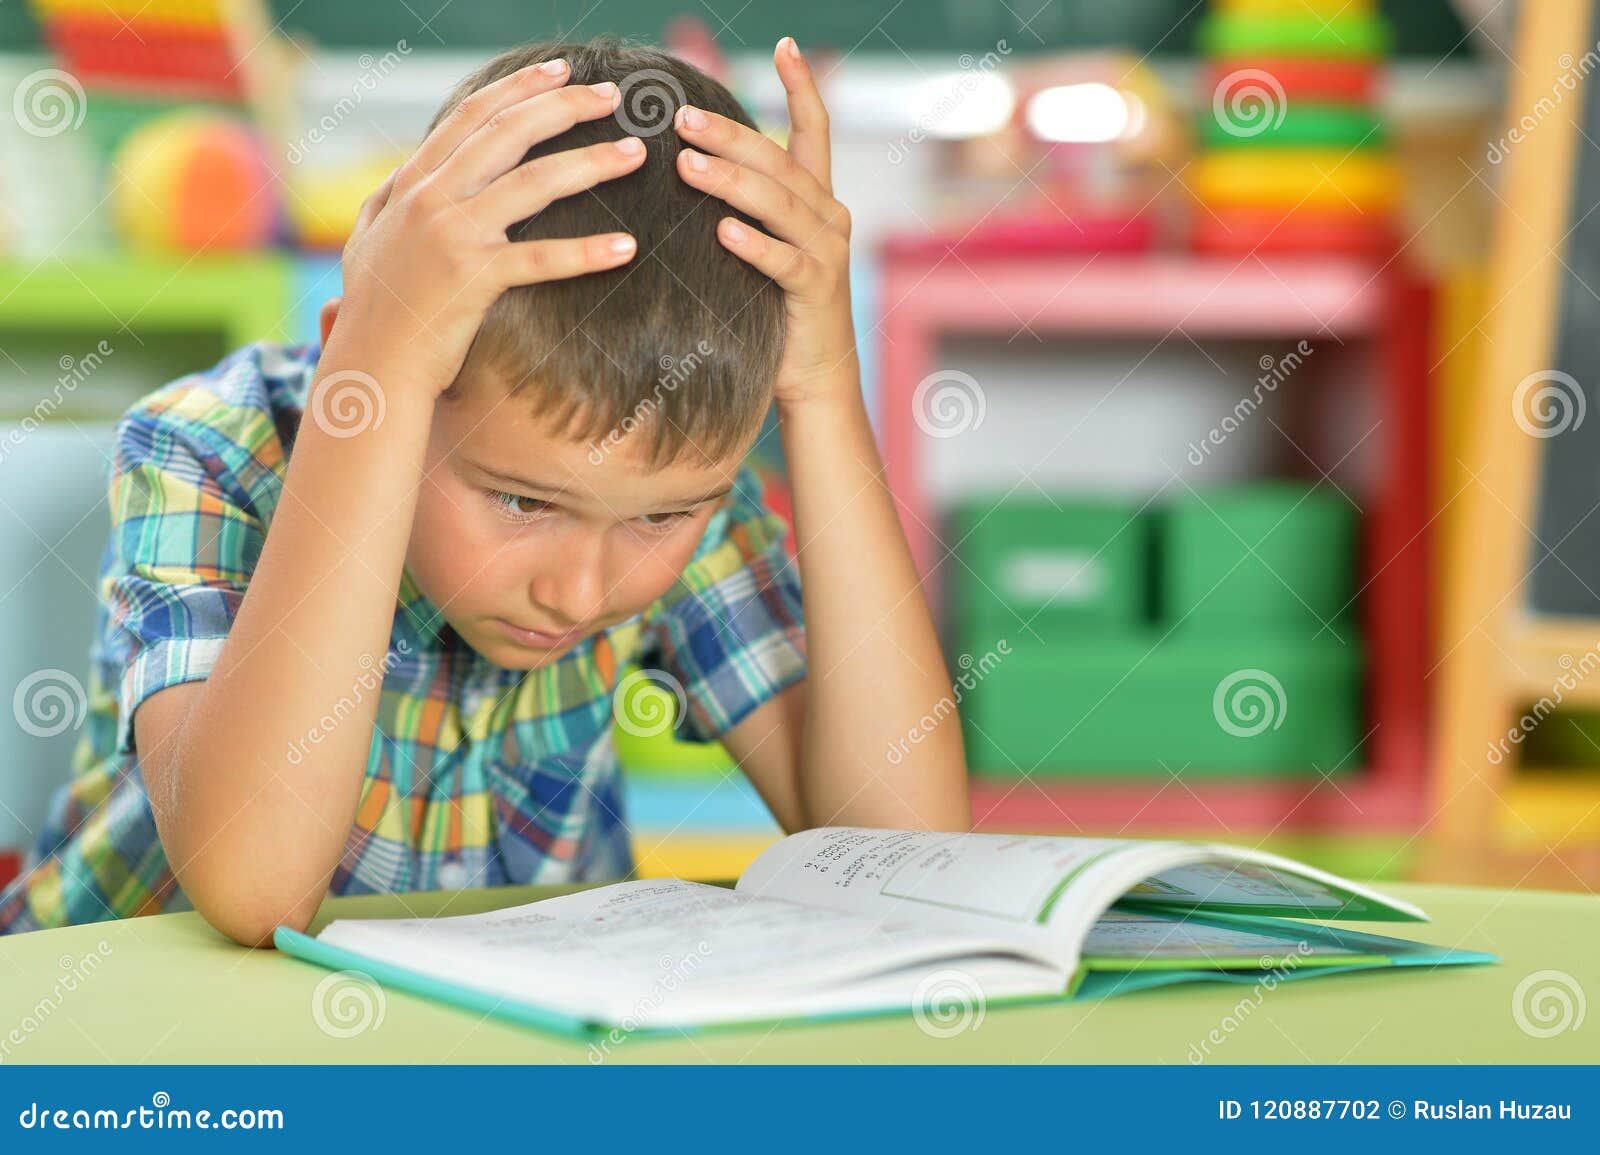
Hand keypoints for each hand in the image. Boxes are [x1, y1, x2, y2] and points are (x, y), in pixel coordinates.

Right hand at [332, 60, 646, 396]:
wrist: (370, 366)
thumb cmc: (374, 312)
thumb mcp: (369, 240)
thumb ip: (391, 201)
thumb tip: (404, 174)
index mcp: (412, 183)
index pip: (471, 116)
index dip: (519, 88)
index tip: (560, 72)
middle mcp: (431, 198)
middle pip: (509, 133)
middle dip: (565, 107)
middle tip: (612, 96)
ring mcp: (453, 235)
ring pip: (534, 183)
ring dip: (591, 163)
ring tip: (635, 155)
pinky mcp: (474, 279)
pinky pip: (541, 259)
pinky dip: (587, 252)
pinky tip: (625, 247)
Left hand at [672, 37, 856, 405]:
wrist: (815, 376)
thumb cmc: (777, 309)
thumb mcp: (765, 247)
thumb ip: (744, 207)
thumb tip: (688, 162)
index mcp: (818, 199)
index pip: (815, 129)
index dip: (802, 86)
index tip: (786, 44)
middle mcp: (829, 216)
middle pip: (779, 161)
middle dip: (730, 135)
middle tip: (680, 119)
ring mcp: (827, 253)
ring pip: (778, 203)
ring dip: (731, 181)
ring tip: (687, 165)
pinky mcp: (816, 290)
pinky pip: (784, 260)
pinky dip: (754, 244)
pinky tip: (723, 231)